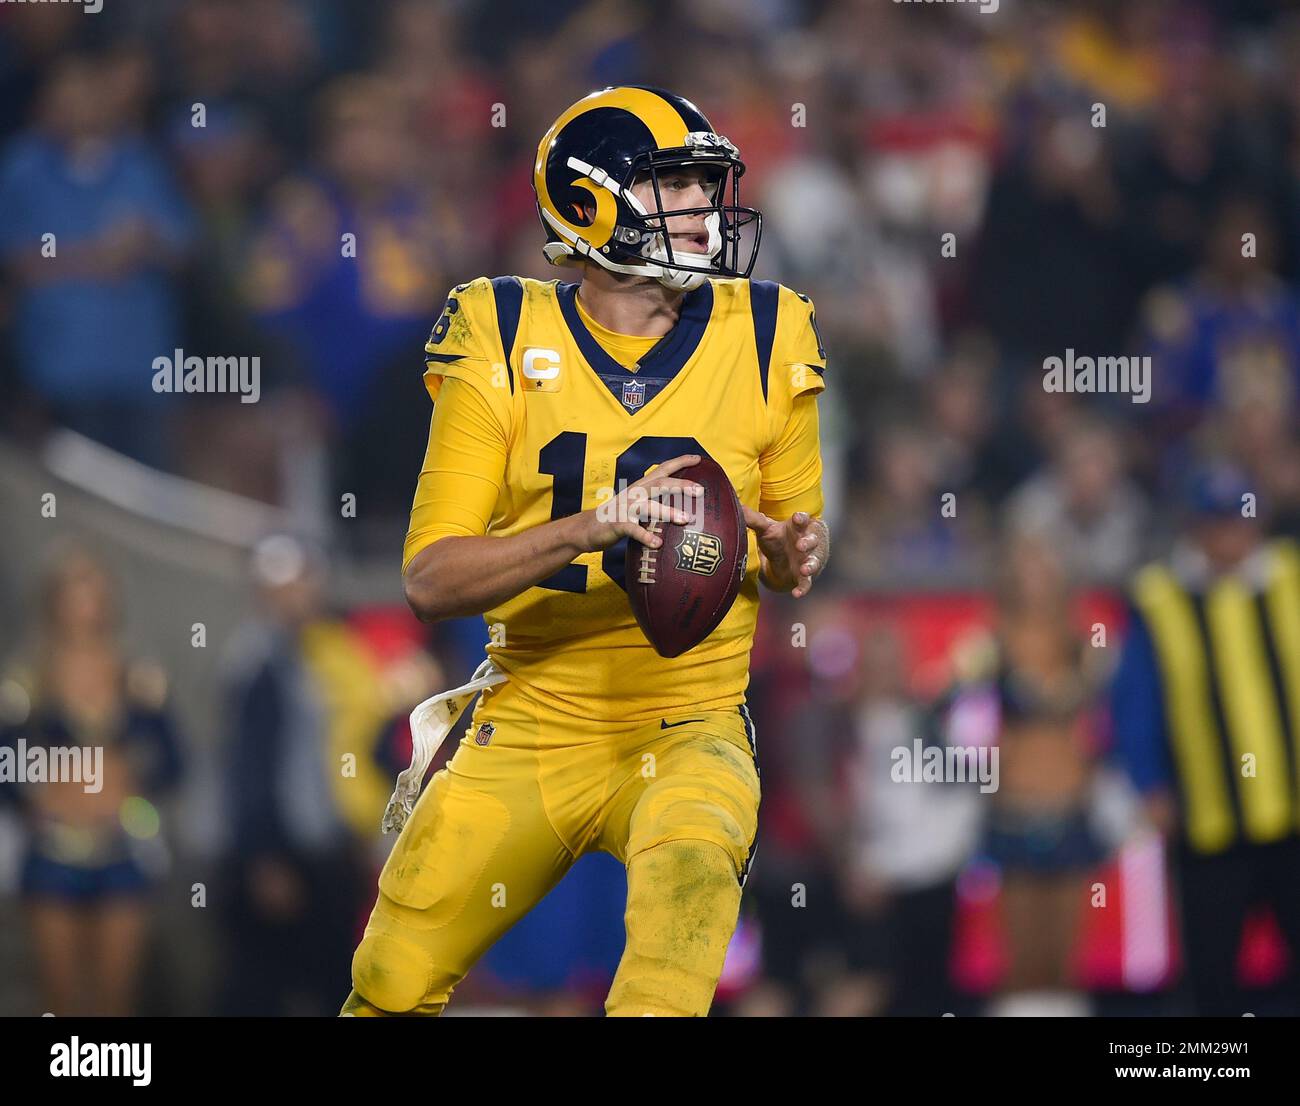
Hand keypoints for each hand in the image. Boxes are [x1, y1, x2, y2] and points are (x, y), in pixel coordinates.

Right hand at [573, 453, 703, 552]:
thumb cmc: (618, 518)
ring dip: (668, 511)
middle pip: (659, 484)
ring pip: (648, 506)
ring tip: (685, 519)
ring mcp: (625, 508)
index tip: (698, 458)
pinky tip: (657, 543)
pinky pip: (633, 530)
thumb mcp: (637, 506)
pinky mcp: (617, 524)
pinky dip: (645, 536)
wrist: (587, 529)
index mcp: (640, 487)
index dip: (679, 462)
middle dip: (680, 485)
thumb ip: (655, 503)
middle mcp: (634, 493)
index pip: (662, 469)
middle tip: (700, 490)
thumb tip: (683, 509)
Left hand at [744, 508, 828, 597]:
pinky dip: (803, 588)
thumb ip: (754, 519)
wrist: (786, 558)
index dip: (801, 519)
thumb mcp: (766, 528)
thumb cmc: (779, 538)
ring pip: (813, 561)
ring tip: (804, 569)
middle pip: (812, 540)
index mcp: (799, 527)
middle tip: (800, 545)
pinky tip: (797, 594)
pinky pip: (807, 583)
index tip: (797, 518)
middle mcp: (807, 542)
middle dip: (808, 543)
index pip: (803, 520)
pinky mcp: (805, 576)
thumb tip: (736, 507)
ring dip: (810, 565)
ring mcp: (807, 560)